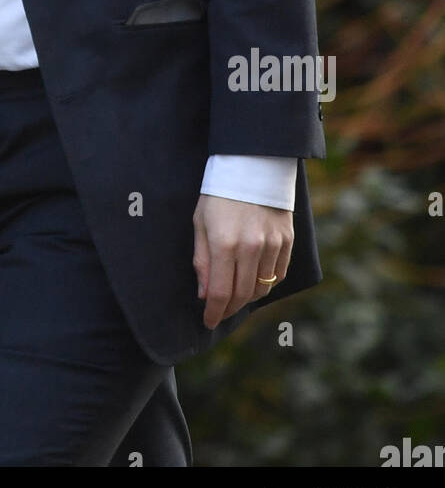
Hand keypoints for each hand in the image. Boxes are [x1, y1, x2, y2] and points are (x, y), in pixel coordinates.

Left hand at [192, 194, 291, 328]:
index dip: (214, 312)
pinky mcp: (287, 240)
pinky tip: (254, 282)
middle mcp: (251, 247)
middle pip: (242, 295)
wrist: (252, 165)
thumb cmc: (219, 194)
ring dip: (247, 298)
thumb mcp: (201, 223)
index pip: (220, 292)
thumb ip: (202, 260)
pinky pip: (278, 275)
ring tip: (235, 297)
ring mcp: (272, 245)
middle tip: (220, 313)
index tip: (208, 322)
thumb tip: (204, 294)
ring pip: (262, 289)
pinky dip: (266, 284)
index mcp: (225, 243)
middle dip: (228, 309)